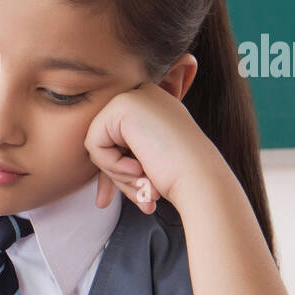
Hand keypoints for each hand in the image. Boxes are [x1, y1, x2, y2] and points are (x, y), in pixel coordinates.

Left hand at [83, 80, 219, 212]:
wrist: (201, 180)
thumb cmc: (180, 178)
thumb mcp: (147, 163)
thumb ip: (123, 155)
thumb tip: (93, 161)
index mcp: (154, 108)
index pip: (118, 140)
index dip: (119, 171)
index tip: (131, 199)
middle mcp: (145, 96)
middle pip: (106, 141)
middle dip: (117, 176)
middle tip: (144, 198)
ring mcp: (134, 96)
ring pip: (98, 143)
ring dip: (117, 173)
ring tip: (145, 185)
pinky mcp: (122, 105)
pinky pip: (94, 144)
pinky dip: (111, 165)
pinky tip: (139, 169)